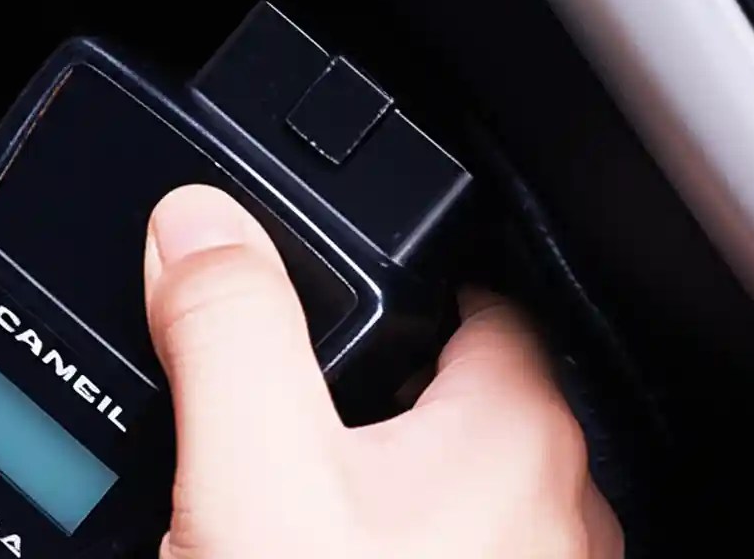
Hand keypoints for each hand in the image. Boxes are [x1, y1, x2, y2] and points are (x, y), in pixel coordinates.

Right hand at [144, 185, 622, 557]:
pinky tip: (327, 549)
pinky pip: (450, 541)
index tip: (338, 271)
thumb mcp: (255, 481)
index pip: (477, 290)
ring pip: (453, 474)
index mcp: (514, 432)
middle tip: (285, 387)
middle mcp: (554, 504)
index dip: (397, 269)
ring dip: (383, 462)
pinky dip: (395, 530)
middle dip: (376, 374)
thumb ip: (228, 334)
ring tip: (292, 475)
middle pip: (460, 383)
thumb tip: (199, 225)